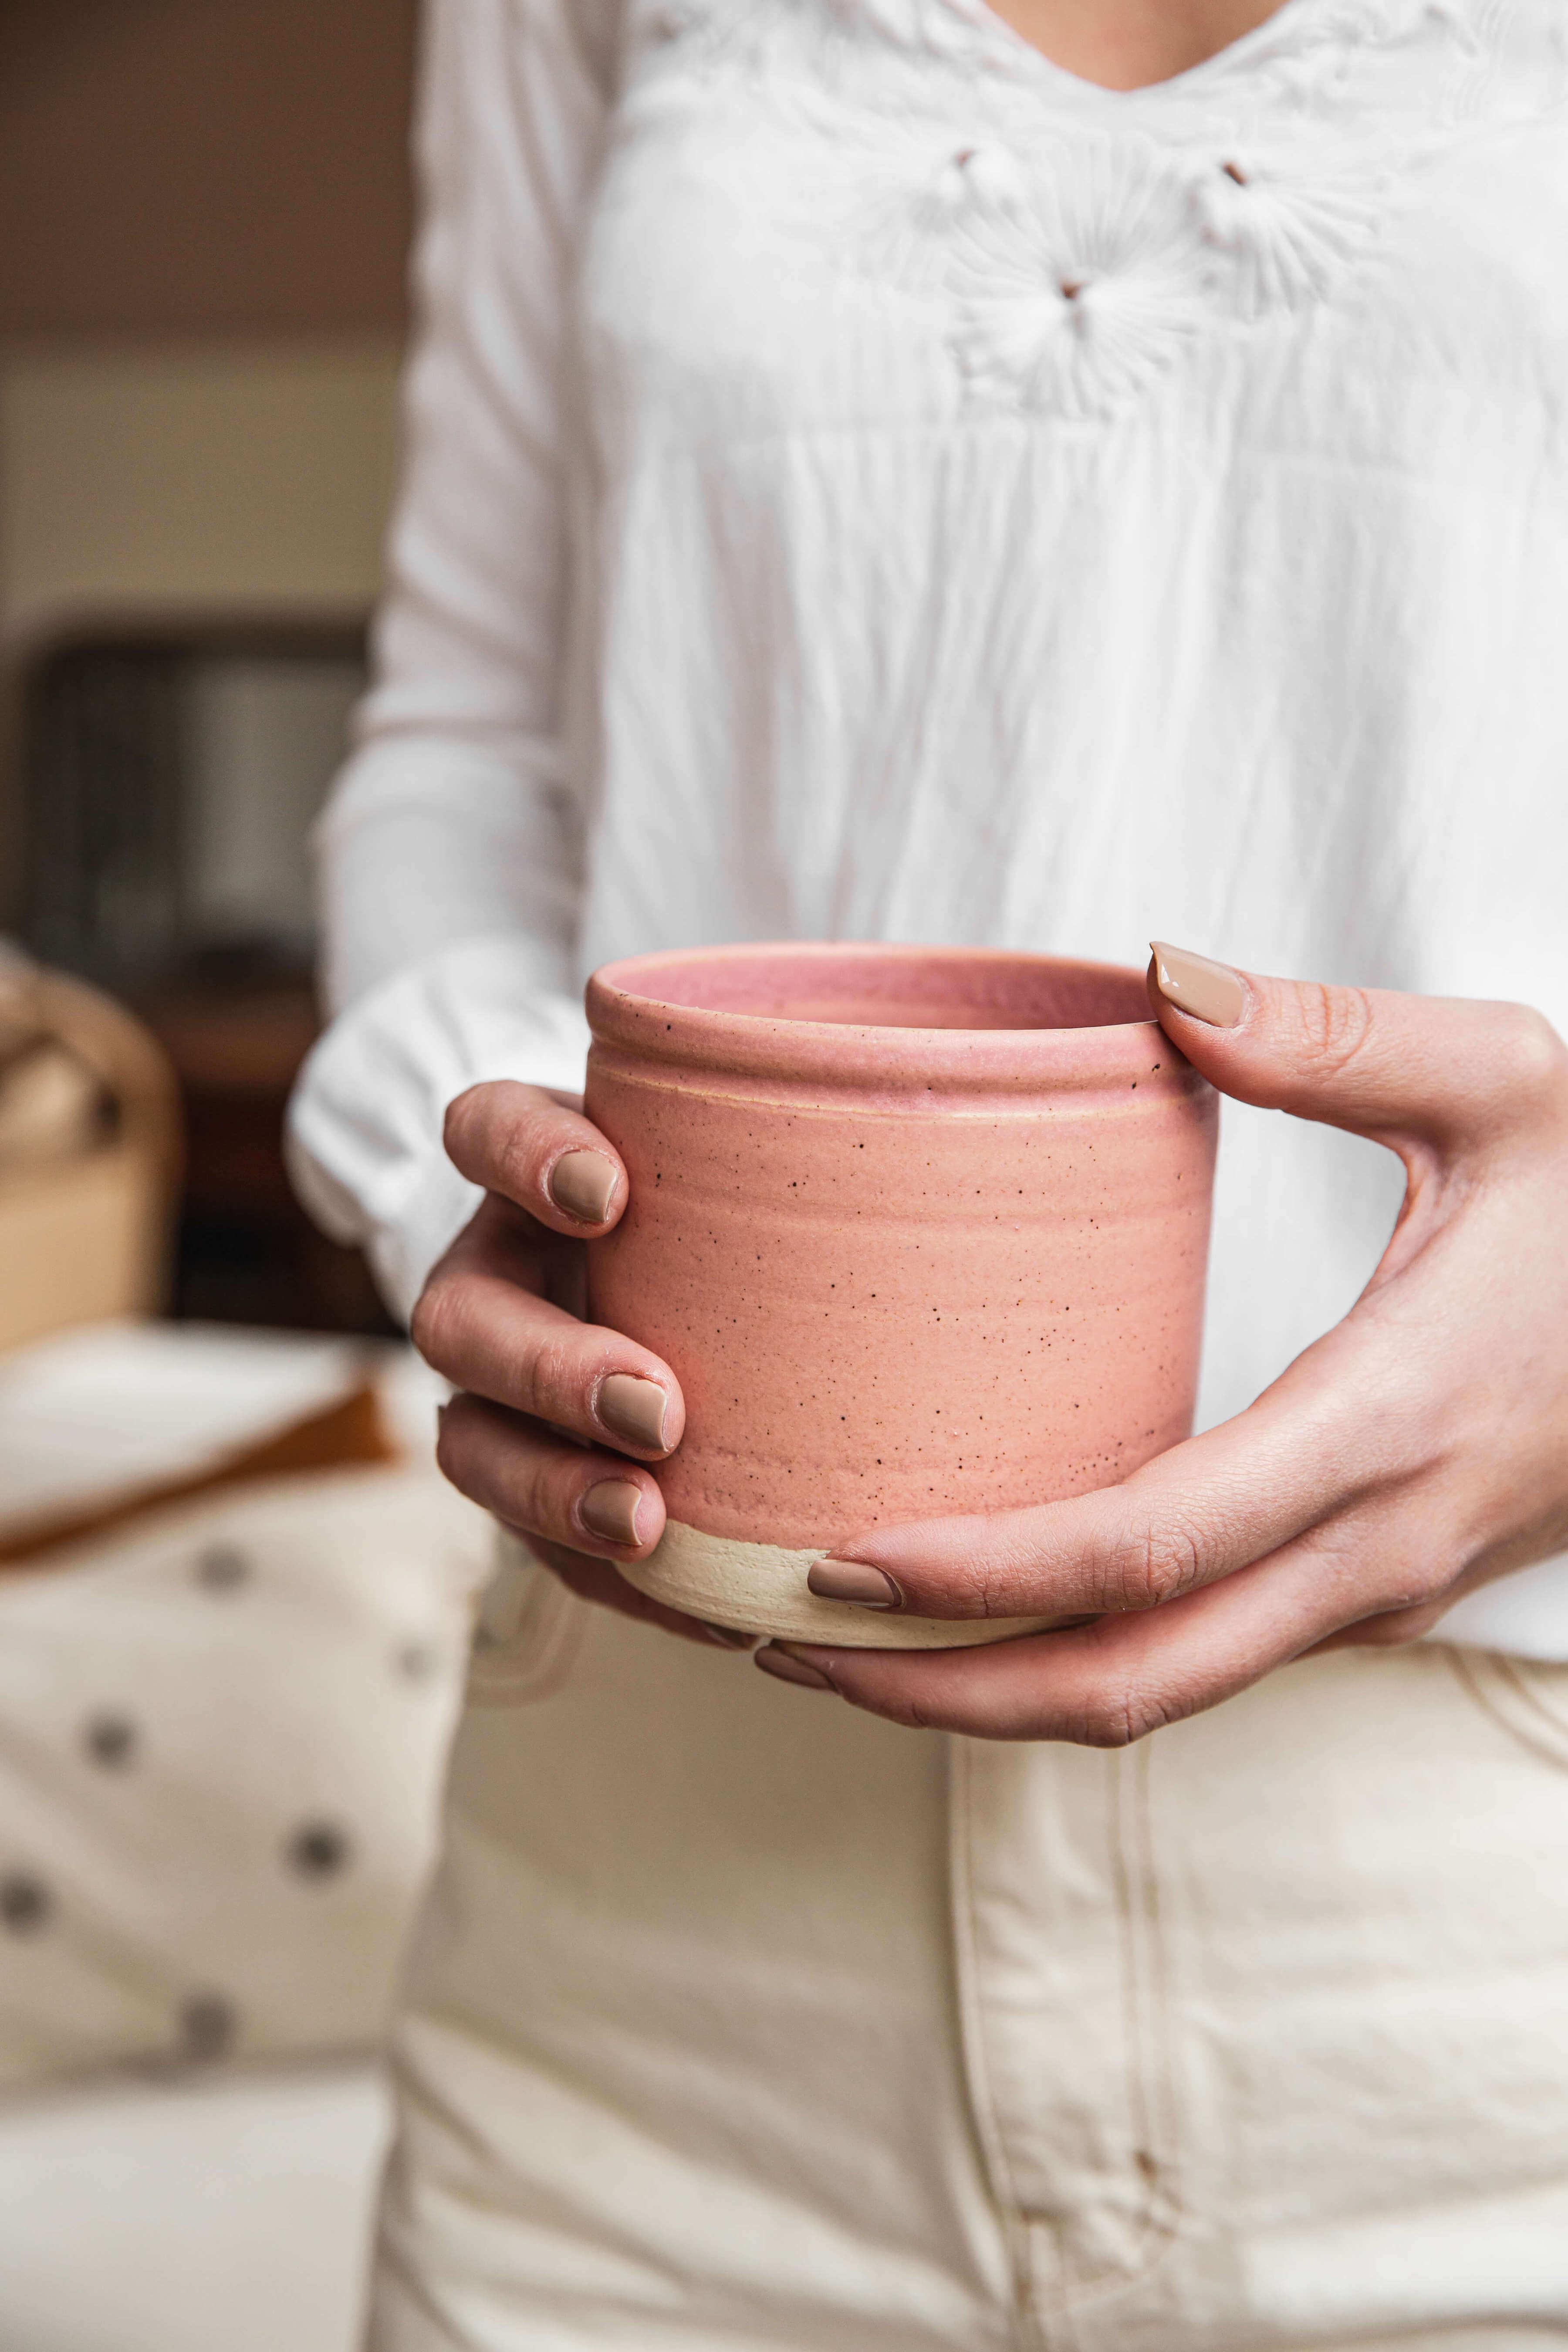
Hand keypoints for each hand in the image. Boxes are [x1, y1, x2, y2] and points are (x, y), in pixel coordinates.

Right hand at [413, 1081, 741, 1647]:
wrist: (685, 1294)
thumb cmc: (733, 1208)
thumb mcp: (744, 1158)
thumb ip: (797, 1149)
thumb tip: (985, 1142)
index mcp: (527, 1173)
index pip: (488, 1130)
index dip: (528, 1159)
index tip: (608, 1193)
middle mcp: (494, 1277)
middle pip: (464, 1320)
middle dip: (551, 1371)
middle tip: (655, 1408)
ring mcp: (495, 1392)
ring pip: (473, 1446)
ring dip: (555, 1492)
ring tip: (645, 1526)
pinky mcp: (530, 1485)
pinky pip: (545, 1550)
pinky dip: (622, 1583)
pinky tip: (709, 1610)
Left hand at [755, 949, 1567, 1737]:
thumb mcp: (1511, 1084)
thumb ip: (1336, 1034)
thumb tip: (1163, 980)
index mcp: (1390, 1427)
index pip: (1152, 1548)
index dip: (983, 1575)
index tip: (836, 1557)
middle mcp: (1372, 1552)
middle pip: (1127, 1682)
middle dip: (938, 1688)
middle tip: (773, 1642)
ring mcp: (1371, 1594)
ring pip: (1154, 1694)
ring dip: (986, 1689)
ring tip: (830, 1640)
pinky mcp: (1363, 1591)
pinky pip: (1192, 1656)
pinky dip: (1064, 1652)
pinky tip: (968, 1600)